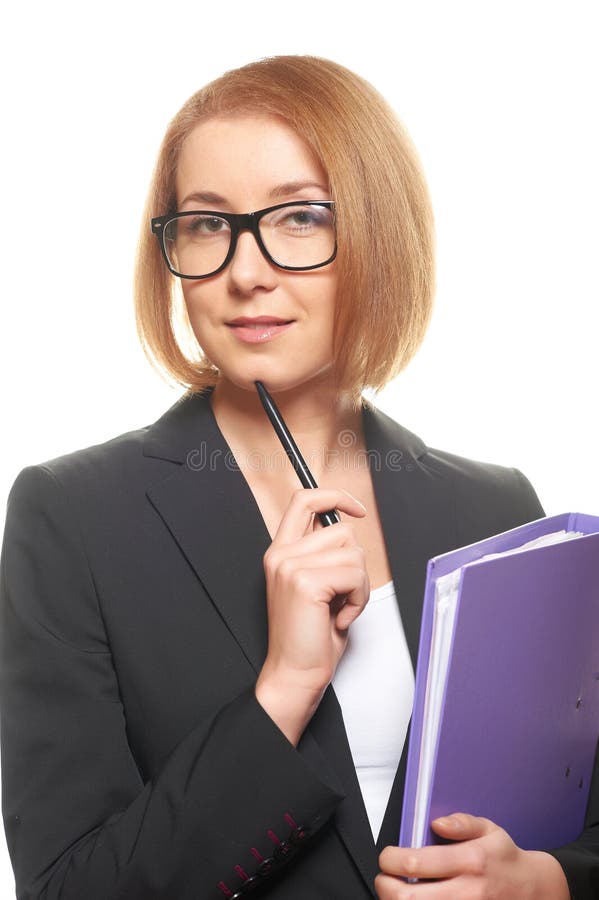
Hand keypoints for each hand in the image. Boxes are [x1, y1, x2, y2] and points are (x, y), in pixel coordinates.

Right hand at [256, 487, 368, 743]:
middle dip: (356, 564)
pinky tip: (339, 617)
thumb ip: (323, 555)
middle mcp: (281, 554)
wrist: (294, 674)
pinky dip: (358, 599)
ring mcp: (290, 566)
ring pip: (353, 553)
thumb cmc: (309, 637)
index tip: (355, 508)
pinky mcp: (305, 582)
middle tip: (342, 594)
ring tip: (340, 607)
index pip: (304, 501)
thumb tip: (347, 527)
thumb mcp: (316, 586)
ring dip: (359, 584)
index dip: (334, 496)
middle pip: (342, 531)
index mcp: (281, 552)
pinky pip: (354, 575)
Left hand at [375, 813, 569, 898]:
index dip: (390, 859)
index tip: (387, 857)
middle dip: (386, 887)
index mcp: (470, 861)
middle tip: (384, 879)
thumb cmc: (507, 860)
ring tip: (397, 893)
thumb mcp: (490, 830)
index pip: (415, 862)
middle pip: (408, 897)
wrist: (536, 892)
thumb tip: (437, 822)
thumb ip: (462, 822)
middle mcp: (468, 891)